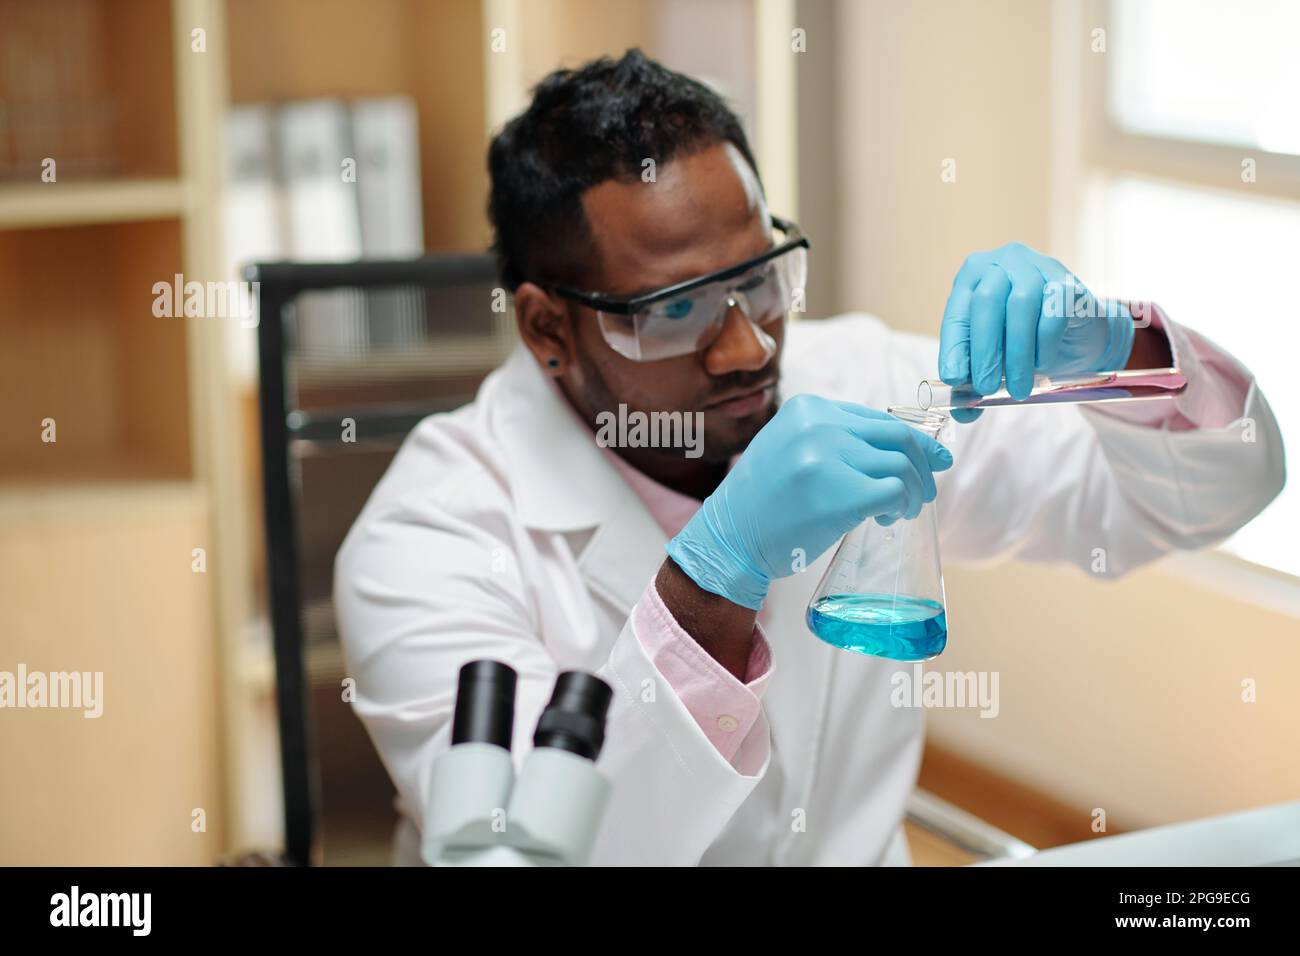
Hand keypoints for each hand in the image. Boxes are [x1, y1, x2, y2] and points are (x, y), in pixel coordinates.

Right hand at [666, 394, 952, 609]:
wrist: (730, 538)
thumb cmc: (764, 502)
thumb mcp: (790, 448)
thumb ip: (834, 439)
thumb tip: (904, 447)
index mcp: (807, 408)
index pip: (877, 418)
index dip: (912, 440)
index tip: (931, 459)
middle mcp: (818, 425)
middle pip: (898, 437)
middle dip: (924, 464)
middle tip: (926, 492)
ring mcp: (828, 457)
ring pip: (901, 465)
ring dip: (914, 491)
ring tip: (904, 511)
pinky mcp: (840, 493)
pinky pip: (894, 492)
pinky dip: (901, 506)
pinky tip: (889, 519)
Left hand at [938, 242, 1134, 421]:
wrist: (1077, 334)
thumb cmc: (1025, 341)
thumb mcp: (994, 358)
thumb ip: (975, 381)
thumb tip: (962, 412)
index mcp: (973, 277)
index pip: (957, 312)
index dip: (953, 347)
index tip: (954, 378)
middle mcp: (1003, 262)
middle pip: (986, 302)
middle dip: (984, 350)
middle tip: (987, 387)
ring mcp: (1036, 267)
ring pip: (1020, 306)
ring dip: (1017, 353)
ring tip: (1018, 387)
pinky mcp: (1067, 282)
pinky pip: (1053, 311)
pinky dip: (1044, 345)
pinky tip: (1041, 364)